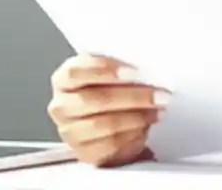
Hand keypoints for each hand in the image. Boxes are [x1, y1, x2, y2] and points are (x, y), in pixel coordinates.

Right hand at [47, 54, 169, 167]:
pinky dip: (132, 136)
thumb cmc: (108, 91)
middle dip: (133, 96)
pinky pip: (111, 144)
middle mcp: (61, 106)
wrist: (106, 122)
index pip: (75, 72)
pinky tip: (145, 128)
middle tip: (159, 95)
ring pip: (105, 124)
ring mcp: (70, 131)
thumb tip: (145, 69)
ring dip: (137, 117)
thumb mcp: (110, 74)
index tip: (134, 72)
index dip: (105, 70)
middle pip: (95, 99)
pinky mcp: (83, 152)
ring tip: (157, 111)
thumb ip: (120, 69)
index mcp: (63, 80)